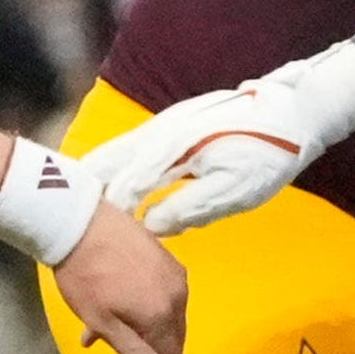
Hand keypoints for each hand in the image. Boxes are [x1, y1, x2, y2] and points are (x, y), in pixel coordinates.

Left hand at [53, 206, 187, 353]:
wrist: (76, 219)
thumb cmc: (83, 275)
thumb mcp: (103, 322)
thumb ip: (135, 353)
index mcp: (163, 315)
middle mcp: (176, 294)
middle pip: (167, 340)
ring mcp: (169, 273)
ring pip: (158, 317)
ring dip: (137, 340)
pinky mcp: (159, 257)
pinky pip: (154, 296)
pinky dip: (136, 315)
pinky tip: (107, 321)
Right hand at [84, 68, 336, 236]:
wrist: (292, 110)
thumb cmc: (268, 154)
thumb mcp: (235, 190)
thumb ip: (189, 208)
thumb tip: (151, 228)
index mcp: (171, 151)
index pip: (124, 187)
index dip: (106, 217)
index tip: (88, 243)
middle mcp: (157, 134)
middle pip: (105, 164)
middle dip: (83, 194)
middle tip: (61, 224)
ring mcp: (160, 125)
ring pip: (111, 153)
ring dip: (92, 180)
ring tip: (72, 208)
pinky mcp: (169, 124)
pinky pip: (125, 148)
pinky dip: (108, 167)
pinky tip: (103, 184)